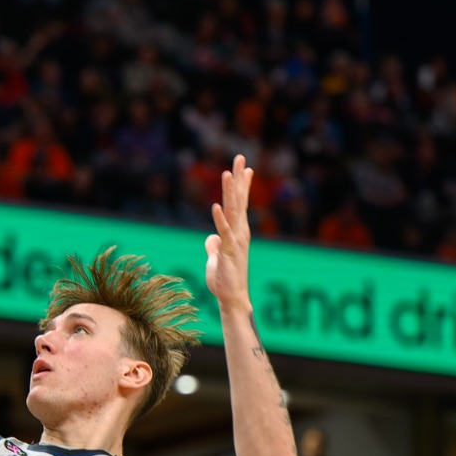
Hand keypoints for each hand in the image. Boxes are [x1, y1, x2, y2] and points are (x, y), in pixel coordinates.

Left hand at [205, 154, 253, 310]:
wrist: (232, 298)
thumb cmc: (225, 280)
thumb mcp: (216, 258)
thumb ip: (214, 245)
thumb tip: (210, 238)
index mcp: (238, 232)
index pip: (240, 204)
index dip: (242, 185)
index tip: (245, 166)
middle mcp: (240, 233)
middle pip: (239, 201)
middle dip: (239, 179)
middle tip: (241, 157)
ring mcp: (235, 241)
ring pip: (233, 212)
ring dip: (230, 192)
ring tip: (228, 173)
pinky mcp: (228, 252)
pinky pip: (224, 233)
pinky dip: (220, 220)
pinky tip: (216, 206)